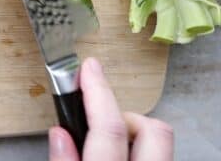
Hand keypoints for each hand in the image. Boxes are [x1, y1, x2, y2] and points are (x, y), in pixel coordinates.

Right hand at [49, 57, 173, 160]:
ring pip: (160, 142)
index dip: (98, 93)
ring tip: (106, 144)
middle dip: (128, 116)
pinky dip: (138, 148)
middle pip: (156, 129)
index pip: (109, 128)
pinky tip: (118, 156)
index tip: (89, 69)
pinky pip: (157, 155)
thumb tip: (60, 133)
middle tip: (101, 119)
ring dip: (133, 133)